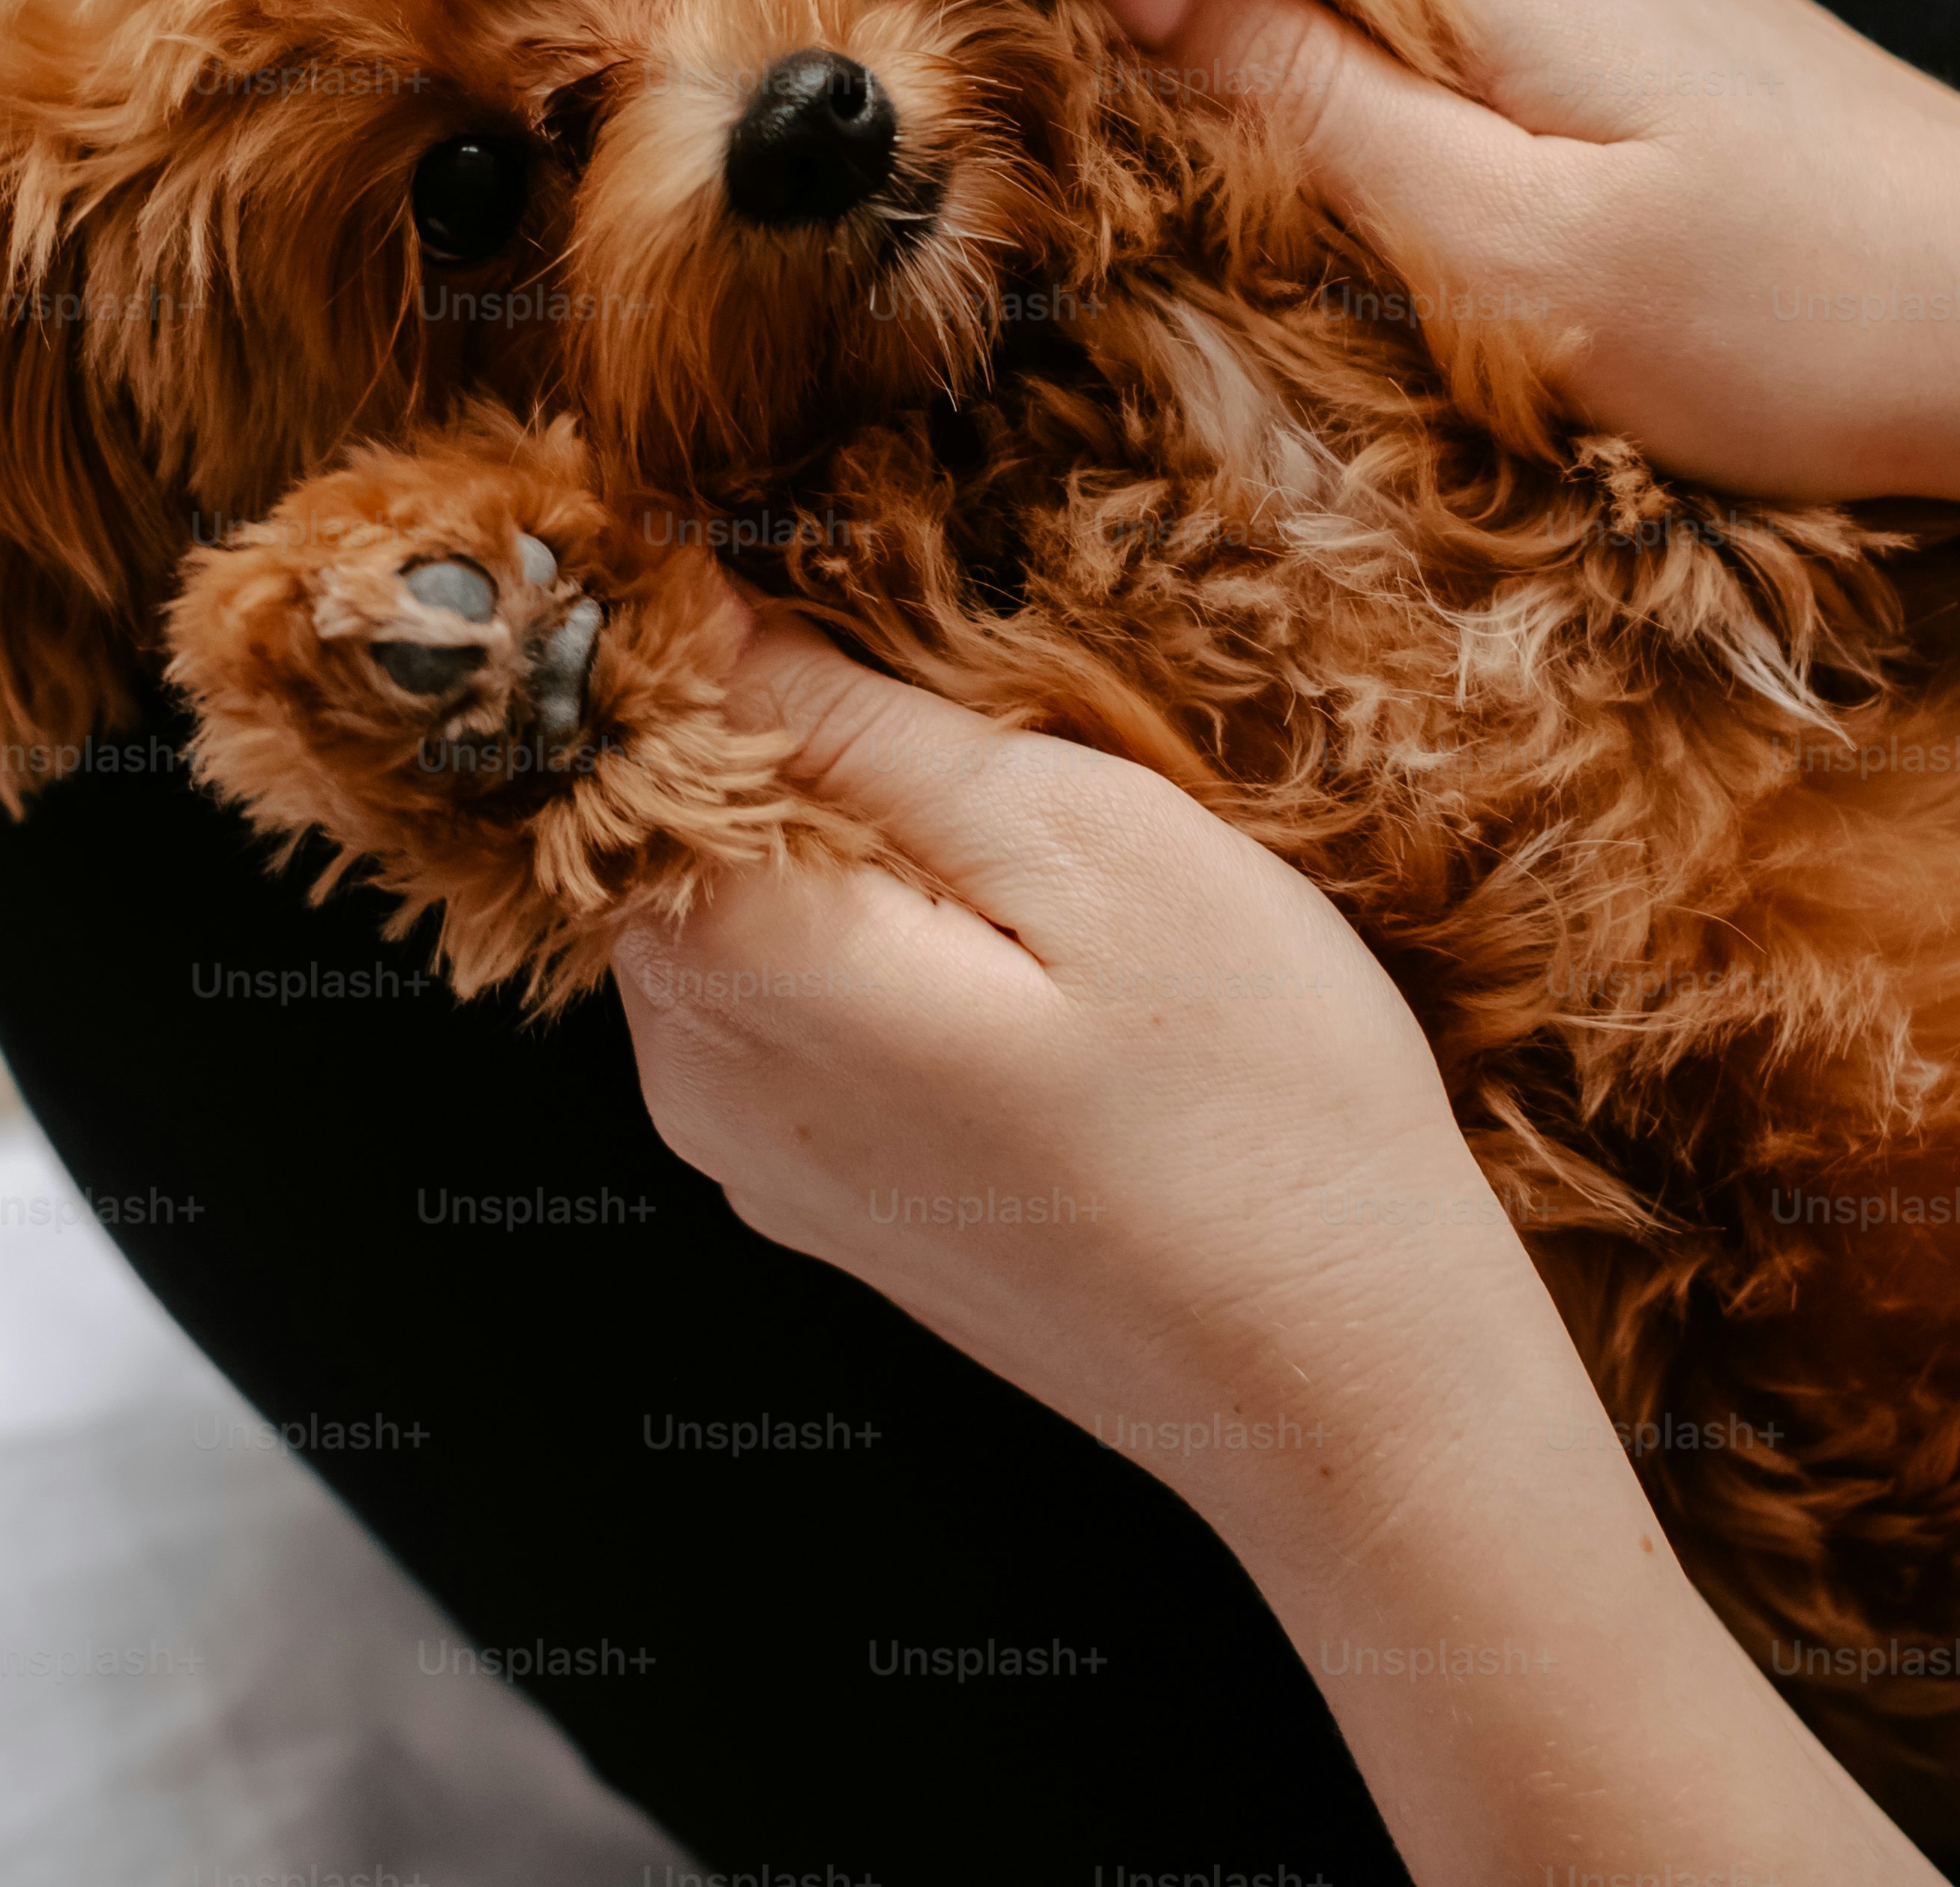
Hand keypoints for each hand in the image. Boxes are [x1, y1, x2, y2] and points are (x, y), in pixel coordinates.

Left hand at [614, 612, 1508, 1455]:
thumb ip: (865, 731)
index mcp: (744, 977)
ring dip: (836, 844)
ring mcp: (751, 1154)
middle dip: (775, 741)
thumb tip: (693, 613)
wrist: (1348, 1383)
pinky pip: (784, 1007)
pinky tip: (1011, 951)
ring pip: (727, 912)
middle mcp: (699, 1080)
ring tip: (1017, 846)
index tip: (808, 577)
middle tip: (972, 720)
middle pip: (661, 828)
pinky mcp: (819, 1194)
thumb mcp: (1090, 848)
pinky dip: (864, 939)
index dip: (695, 636)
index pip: (611, 743)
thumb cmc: (1261, 1107)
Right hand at [1097, 0, 1959, 572]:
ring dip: (1298, 124)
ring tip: (1290, 266)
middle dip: (1194, 77)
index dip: (1095, 4)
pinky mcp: (1619, 13)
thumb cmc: (1796, 320)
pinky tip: (1409, 242)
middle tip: (1172, 249)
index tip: (1032, 123)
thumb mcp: (1504, 244)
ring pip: (1337, 10)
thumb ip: (1302, 101)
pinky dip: (1393, 136)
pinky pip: (1429, 48)